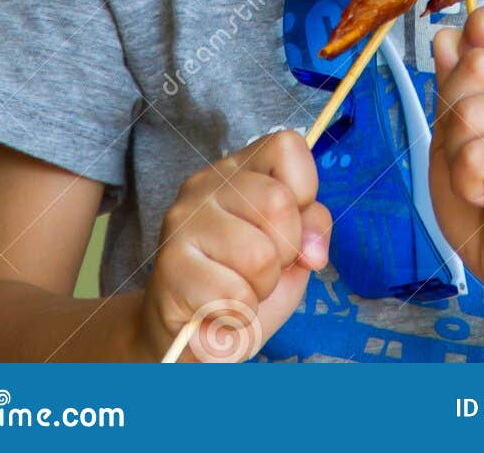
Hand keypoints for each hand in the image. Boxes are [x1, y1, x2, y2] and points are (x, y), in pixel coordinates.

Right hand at [138, 128, 331, 361]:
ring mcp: (183, 221)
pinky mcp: (170, 266)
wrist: (190, 337)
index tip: (287, 226)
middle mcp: (207, 184)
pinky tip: (219, 310)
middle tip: (262, 268)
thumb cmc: (244, 282)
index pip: (288, 146)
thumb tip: (313, 250)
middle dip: (285, 252)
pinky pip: (233, 295)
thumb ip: (312, 228)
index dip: (305, 191)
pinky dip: (238, 314)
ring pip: (258, 255)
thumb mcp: (290, 249)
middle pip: (279, 202)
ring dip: (261, 288)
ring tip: (239, 290)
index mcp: (239, 168)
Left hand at [429, 2, 483, 314]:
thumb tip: (445, 36)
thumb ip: (451, 90)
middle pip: (473, 66)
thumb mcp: (454, 139)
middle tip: (472, 154)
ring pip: (470, 112)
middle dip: (452, 115)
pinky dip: (469, 182)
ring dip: (459, 157)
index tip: (469, 69)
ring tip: (483, 181)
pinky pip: (477, 154)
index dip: (477, 32)